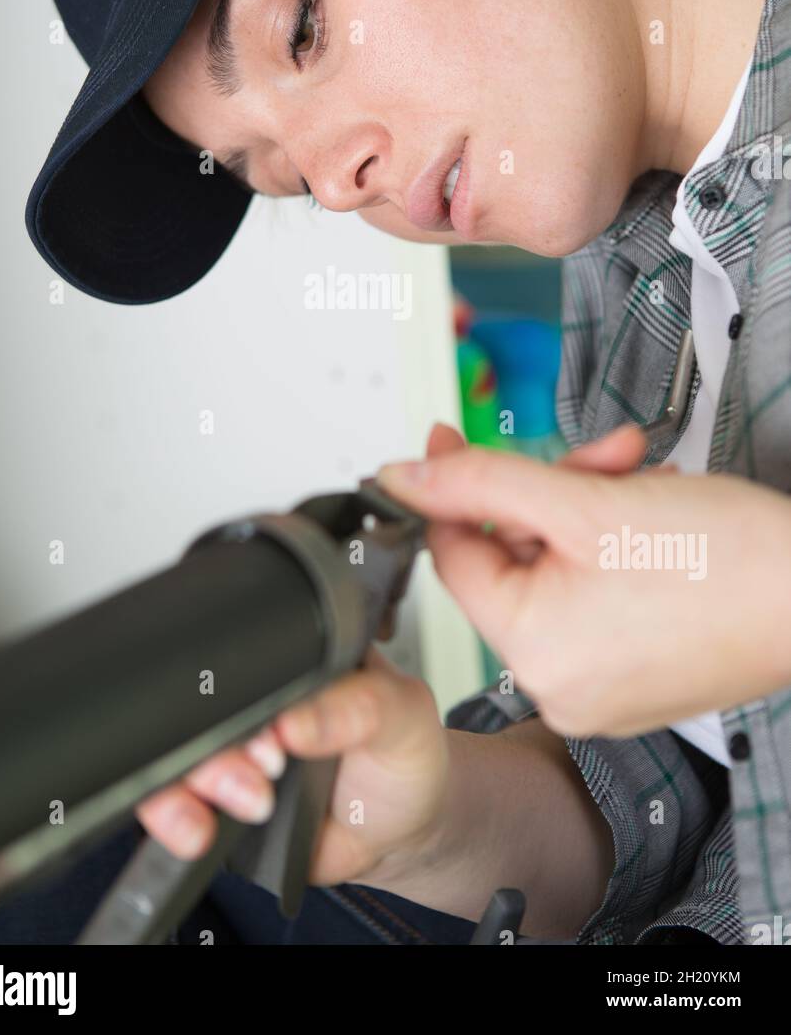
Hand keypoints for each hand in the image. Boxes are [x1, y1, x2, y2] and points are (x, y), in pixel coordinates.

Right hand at [137, 426, 455, 874]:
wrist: (401, 830)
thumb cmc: (402, 756)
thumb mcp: (403, 715)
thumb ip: (361, 707)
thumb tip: (294, 720)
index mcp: (287, 662)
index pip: (233, 655)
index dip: (236, 689)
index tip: (271, 727)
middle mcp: (247, 704)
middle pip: (190, 711)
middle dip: (214, 749)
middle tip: (266, 769)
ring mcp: (226, 754)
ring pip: (168, 761)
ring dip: (189, 788)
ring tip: (251, 804)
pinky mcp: (216, 805)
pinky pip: (171, 809)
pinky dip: (176, 821)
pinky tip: (202, 831)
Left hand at [377, 426, 790, 736]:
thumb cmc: (728, 560)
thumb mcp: (583, 501)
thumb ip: (481, 483)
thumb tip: (404, 477)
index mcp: (533, 652)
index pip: (456, 555)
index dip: (454, 487)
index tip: (451, 440)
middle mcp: (559, 688)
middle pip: (514, 559)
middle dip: (551, 491)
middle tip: (602, 459)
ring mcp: (601, 690)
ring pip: (558, 572)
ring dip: (589, 510)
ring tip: (644, 483)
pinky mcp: (637, 680)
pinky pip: (595, 602)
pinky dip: (613, 551)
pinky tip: (655, 518)